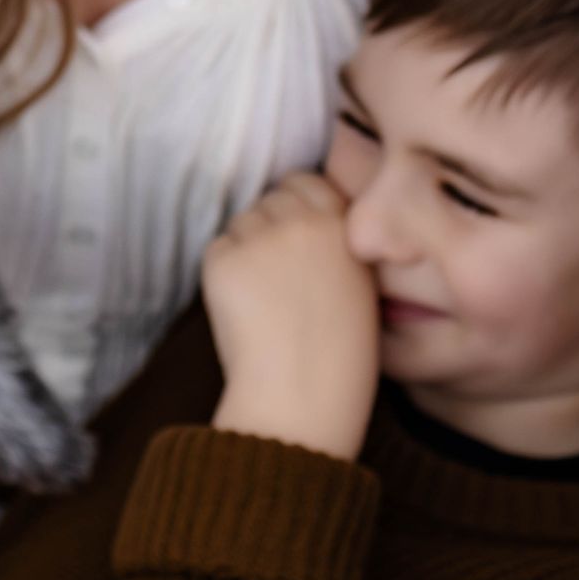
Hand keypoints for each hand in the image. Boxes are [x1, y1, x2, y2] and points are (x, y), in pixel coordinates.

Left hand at [201, 171, 379, 460]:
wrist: (303, 398)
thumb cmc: (340, 358)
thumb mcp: (362, 288)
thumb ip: (339, 244)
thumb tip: (308, 219)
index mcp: (345, 228)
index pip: (306, 181)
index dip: (297, 205)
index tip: (294, 235)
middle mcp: (303, 223)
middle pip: (271, 198)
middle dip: (269, 226)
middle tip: (275, 275)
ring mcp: (261, 238)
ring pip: (241, 222)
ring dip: (245, 248)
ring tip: (262, 298)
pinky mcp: (223, 259)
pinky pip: (217, 249)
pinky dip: (223, 272)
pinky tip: (243, 308)